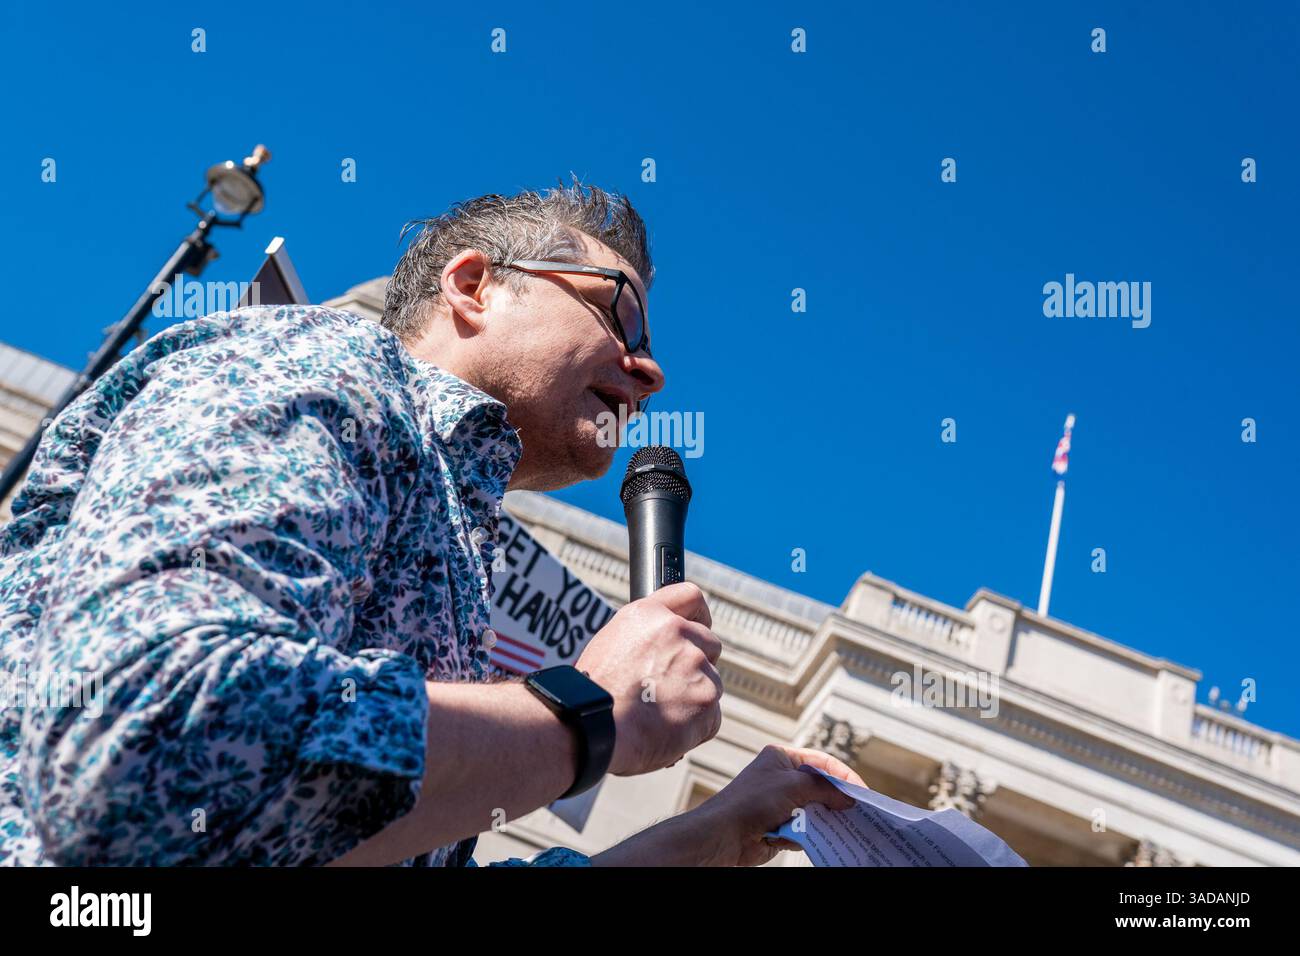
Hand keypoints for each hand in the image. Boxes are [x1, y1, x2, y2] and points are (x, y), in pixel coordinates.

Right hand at [575, 582, 721, 776]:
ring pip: (711, 682)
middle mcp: (677, 632)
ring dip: (694, 698)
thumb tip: (662, 650)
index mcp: (649, 615)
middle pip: (710, 644)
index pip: (690, 597)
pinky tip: (667, 731)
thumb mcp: (610, 645)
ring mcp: (696, 664)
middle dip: (697, 665)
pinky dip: (695, 727)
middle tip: (669, 688)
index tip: (701, 627)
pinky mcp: (706, 697)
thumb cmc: (593, 693)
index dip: (699, 615)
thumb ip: (645, 639)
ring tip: (658, 716)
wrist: (592, 726)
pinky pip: (711, 715)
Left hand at [684, 745, 865, 866]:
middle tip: (859, 811)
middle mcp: (782, 778)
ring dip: (826, 818)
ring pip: (816, 809)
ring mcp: (782, 803)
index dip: (843, 776)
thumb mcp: (794, 786)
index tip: (861, 792)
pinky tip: (821, 838)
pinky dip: (813, 833)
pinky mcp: (781, 825)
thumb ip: (824, 789)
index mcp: (782, 759)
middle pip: (820, 787)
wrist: (725, 834)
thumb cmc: (753, 801)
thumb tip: (848, 797)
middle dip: (837, 799)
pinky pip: (807, 828)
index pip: (821, 762)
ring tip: (846, 826)